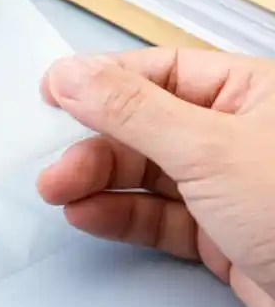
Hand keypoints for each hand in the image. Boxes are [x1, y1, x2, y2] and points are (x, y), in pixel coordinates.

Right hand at [37, 48, 274, 306]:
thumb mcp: (210, 150)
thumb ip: (133, 109)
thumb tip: (75, 74)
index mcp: (252, 93)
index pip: (160, 71)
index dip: (103, 80)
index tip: (53, 92)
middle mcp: (240, 135)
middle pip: (144, 125)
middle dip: (94, 145)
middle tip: (57, 161)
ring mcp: (230, 187)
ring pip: (145, 174)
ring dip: (97, 182)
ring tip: (61, 191)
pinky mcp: (222, 236)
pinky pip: (156, 217)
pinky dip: (119, 216)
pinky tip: (91, 214)